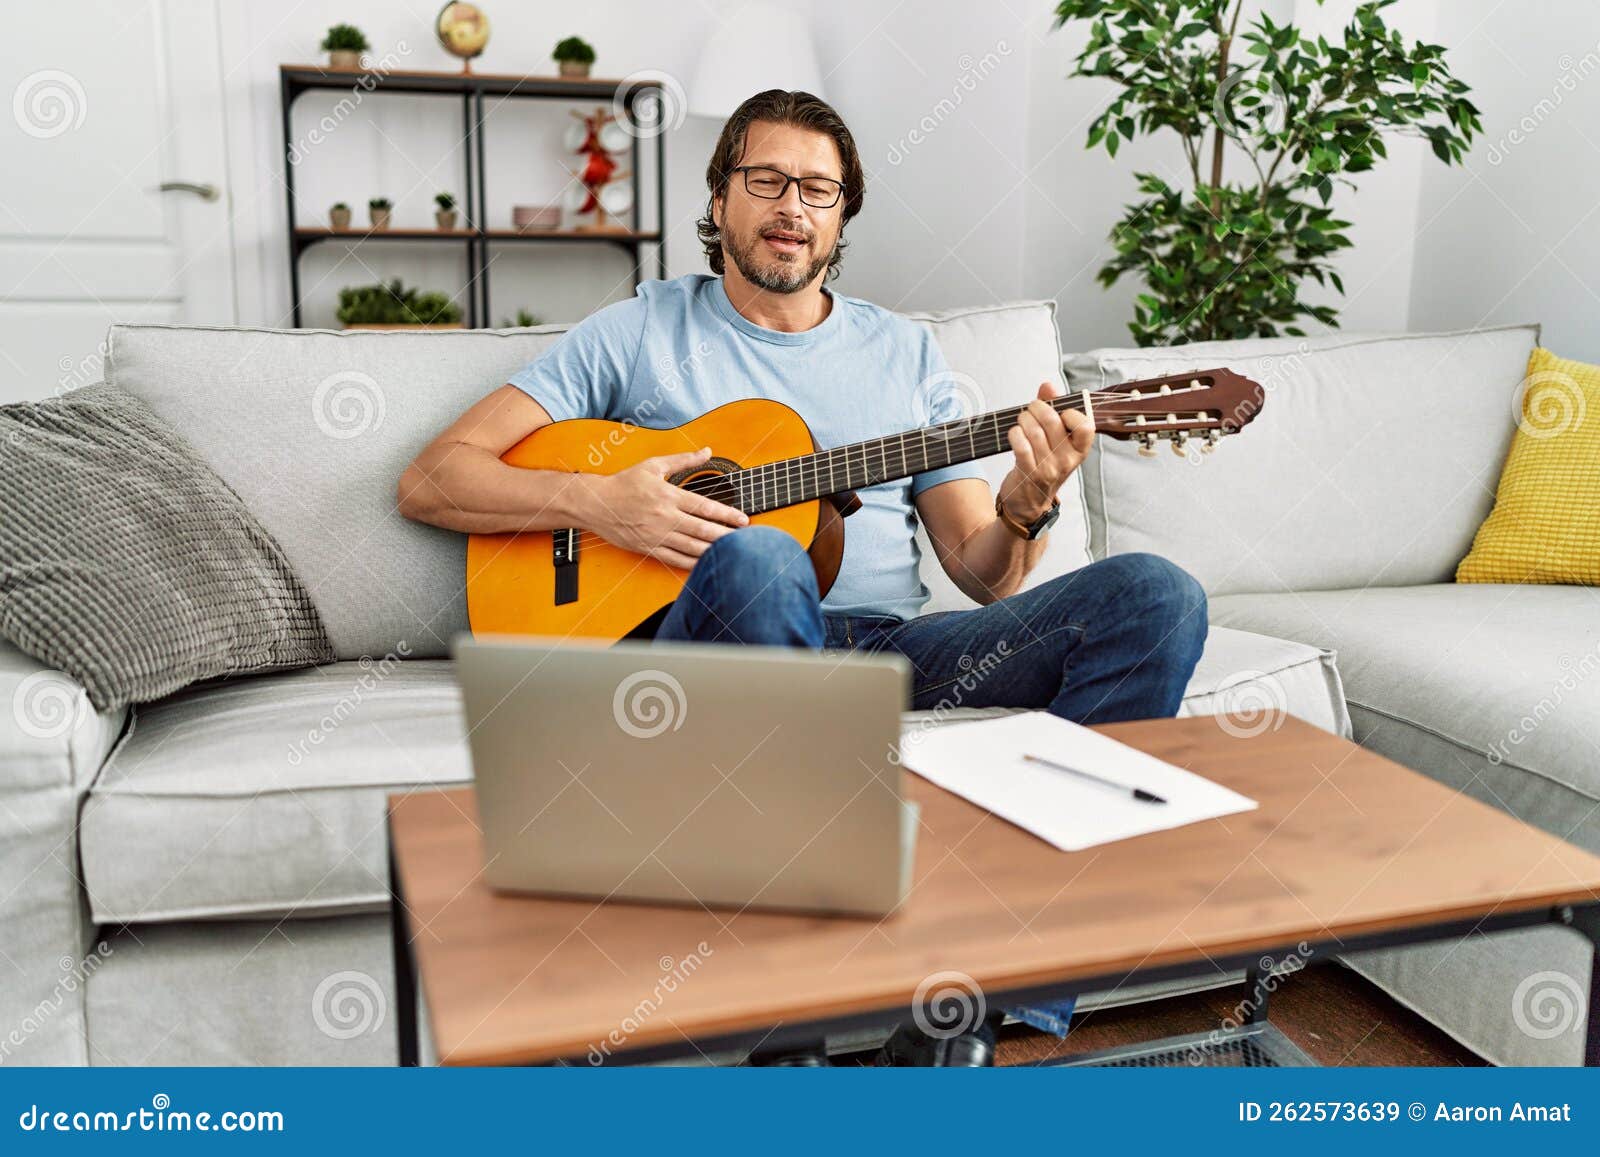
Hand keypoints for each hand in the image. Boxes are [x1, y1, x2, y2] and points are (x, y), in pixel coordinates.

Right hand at [588, 446, 748, 569]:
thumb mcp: (653, 465)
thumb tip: (707, 450)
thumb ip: (683, 460)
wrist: (596, 504)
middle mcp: (664, 517)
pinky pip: (675, 559)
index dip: (727, 514)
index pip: (704, 507)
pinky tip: (707, 564)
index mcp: (668, 495)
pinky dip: (693, 563)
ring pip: (691, 547)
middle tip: (744, 540)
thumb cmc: (625, 483)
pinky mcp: (648, 548)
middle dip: (726, 535)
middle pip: (702, 530)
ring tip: (731, 553)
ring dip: (713, 551)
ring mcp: (656, 535)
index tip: (743, 519)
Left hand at [999, 382, 1093, 521]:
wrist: (1029, 503)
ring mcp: (1048, 469)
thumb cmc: (1043, 465)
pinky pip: (1021, 445)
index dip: (1070, 412)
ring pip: (1034, 431)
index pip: (1085, 426)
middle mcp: (1067, 460)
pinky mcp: (1029, 473)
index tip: (1060, 411)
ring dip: (1023, 419)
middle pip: (1053, 421)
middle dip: (1037, 408)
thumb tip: (1048, 385)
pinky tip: (1014, 434)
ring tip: (1021, 421)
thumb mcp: (1055, 441)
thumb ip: (1053, 409)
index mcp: (1079, 451)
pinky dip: (1014, 434)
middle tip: (1031, 409)